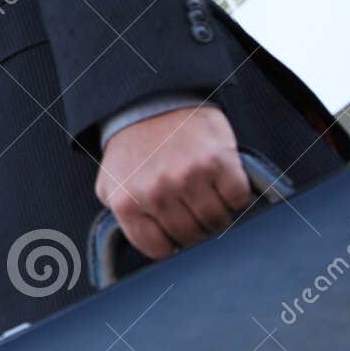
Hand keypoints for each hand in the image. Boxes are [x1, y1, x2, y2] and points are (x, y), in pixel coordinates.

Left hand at [94, 105, 251, 259]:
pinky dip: (236, 197)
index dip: (172, 245)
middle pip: (190, 237)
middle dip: (196, 230)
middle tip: (196, 214)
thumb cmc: (133, 148)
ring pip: (216, 222)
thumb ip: (123, 217)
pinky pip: (237, 199)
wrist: (152, 101)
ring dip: (218, 216)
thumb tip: (149, 243)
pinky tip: (223, 184)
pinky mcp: (218, 162)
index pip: (159, 249)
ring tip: (209, 199)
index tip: (177, 236)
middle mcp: (157, 193)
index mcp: (127, 203)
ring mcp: (188, 178)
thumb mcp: (111, 185)